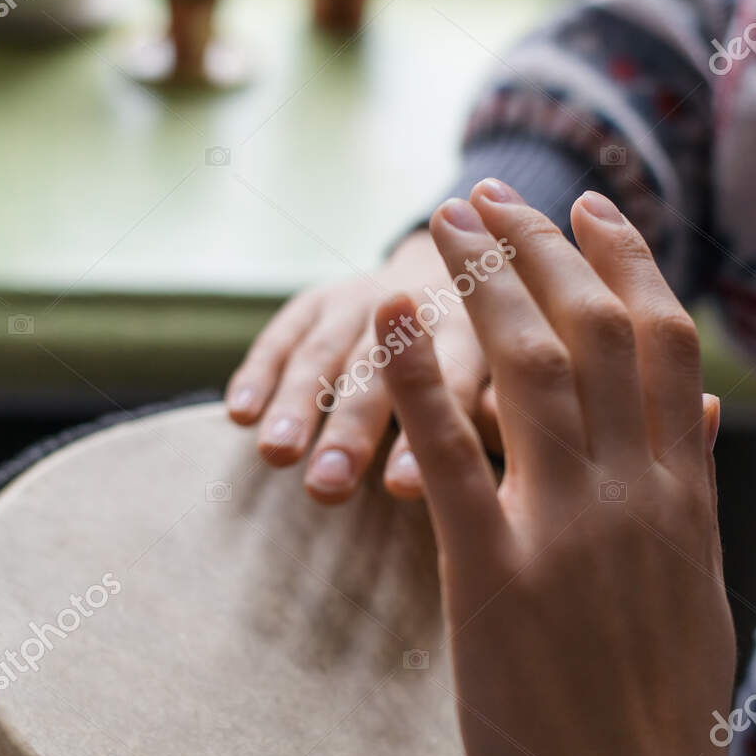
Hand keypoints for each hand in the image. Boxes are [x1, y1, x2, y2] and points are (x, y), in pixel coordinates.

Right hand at [226, 228, 499, 502]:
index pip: (454, 380)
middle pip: (381, 368)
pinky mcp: (317, 301)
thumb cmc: (497, 366)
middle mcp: (419, 305)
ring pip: (327, 352)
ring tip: (277, 456)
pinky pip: (283, 336)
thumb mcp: (516, 384)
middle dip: (351, 427)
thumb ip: (506, 419)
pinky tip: (239, 416)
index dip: (428, 430)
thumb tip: (508, 462)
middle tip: (327, 486)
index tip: (403, 487)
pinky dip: (259, 374)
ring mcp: (363, 299)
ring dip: (298, 403)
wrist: (463, 267)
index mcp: (481, 332)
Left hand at [378, 182, 733, 755]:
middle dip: (539, 247)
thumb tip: (693, 418)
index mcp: (683, 495)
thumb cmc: (664, 723)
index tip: (588, 208)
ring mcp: (569, 530)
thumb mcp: (698, 591)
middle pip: (594, 330)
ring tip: (440, 223)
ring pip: (532, 368)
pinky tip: (384, 316)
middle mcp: (637, 494)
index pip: (665, 344)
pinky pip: (456, 455)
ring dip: (483, 281)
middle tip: (487, 195)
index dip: (625, 261)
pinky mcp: (496, 578)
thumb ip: (688, 496)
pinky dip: (415, 377)